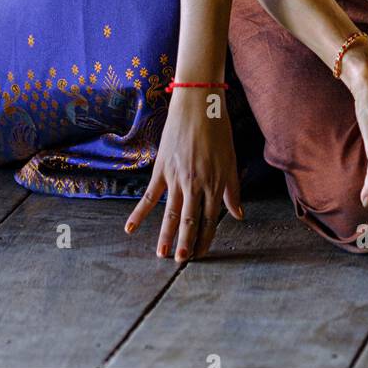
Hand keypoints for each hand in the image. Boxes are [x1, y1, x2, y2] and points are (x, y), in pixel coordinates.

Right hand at [124, 88, 242, 260]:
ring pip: (171, 213)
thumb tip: (238, 215)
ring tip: (161, 255)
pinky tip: (130, 228)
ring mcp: (177, 178)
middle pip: (191, 220)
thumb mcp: (231, 159)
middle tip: (181, 263)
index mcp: (215, 182)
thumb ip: (232, 189)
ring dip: (165, 235)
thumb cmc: (218, 129)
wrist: (197, 104)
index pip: (211, 218)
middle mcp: (196, 184)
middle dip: (186, 243)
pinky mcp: (162, 169)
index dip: (206, 238)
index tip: (202, 255)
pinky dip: (139, 213)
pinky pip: (150, 195)